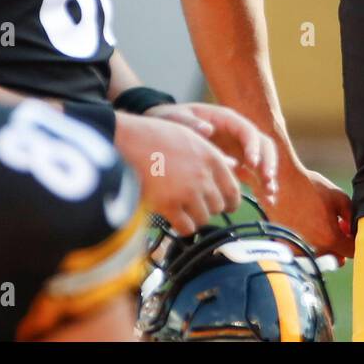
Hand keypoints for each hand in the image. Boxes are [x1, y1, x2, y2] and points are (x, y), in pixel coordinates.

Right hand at [113, 112, 241, 235]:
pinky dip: (183, 227)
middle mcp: (203, 177)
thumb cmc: (156, 136)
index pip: (233, 189)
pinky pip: (186, 227)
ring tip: (185, 213)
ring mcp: (187, 192)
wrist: (128, 141)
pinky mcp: (169, 205)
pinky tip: (176, 221)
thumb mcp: (191, 137)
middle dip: (210, 209)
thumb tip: (234, 166)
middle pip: (219, 206)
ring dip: (196, 218)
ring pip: (204, 218)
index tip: (228, 207)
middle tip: (199, 207)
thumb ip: (212, 154)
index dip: (232, 202)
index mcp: (212, 158)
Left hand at [146, 102, 278, 203]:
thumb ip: (191, 124)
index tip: (251, 163)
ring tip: (270, 193)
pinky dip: (261, 187)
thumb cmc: (171, 120)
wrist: (164, 127)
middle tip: (267, 179)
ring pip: (262, 162)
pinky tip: (267, 201)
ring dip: (268, 177)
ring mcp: (238, 149)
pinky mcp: (236, 164)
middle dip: (267, 162)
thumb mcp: (177, 118)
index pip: (248, 131)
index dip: (253, 146)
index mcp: (226, 120)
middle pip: (262, 145)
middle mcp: (237, 134)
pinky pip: (253, 175)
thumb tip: (209, 130)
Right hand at [264, 161, 354, 261]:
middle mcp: (313, 249)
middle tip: (337, 228)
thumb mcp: (340, 198)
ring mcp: (297, 249)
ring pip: (319, 256)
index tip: (350, 231)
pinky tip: (307, 226)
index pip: (351, 252)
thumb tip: (353, 232)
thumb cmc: (311, 187)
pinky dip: (308, 243)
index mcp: (330, 238)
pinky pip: (303, 251)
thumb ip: (352, 218)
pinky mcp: (285, 246)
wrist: (281, 181)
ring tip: (320, 224)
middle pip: (335, 258)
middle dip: (340, 246)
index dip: (354, 241)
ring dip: (324, 246)